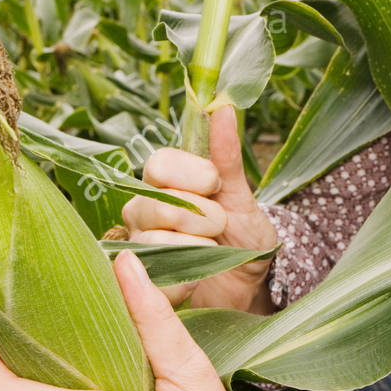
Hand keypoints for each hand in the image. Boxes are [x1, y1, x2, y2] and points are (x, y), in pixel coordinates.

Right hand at [120, 105, 279, 310]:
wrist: (251, 284)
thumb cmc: (243, 236)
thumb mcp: (242, 196)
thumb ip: (228, 156)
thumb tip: (224, 106)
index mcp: (163, 183)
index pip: (158, 164)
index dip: (190, 173)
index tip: (216, 183)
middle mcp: (143, 212)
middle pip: (153, 203)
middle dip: (198, 214)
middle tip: (221, 224)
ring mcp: (139, 248)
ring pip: (153, 242)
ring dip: (196, 247)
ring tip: (212, 251)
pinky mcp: (146, 284)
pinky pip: (154, 279)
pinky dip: (184, 280)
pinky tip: (199, 278)